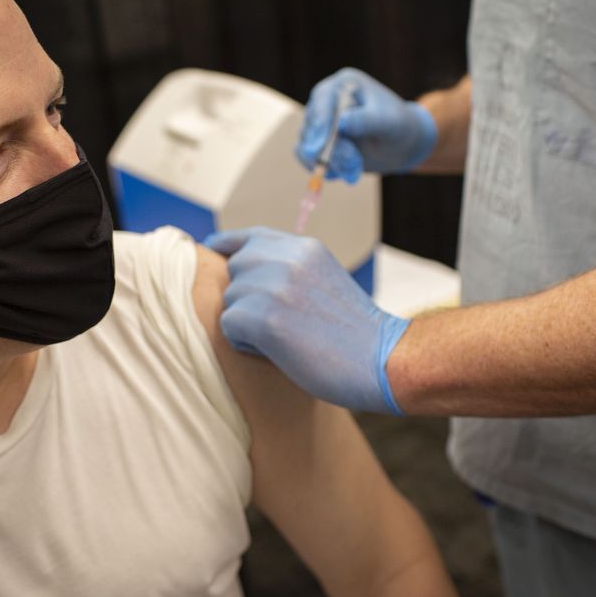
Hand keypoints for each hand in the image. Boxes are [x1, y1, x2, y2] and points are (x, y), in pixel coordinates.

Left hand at [204, 227, 409, 413]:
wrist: (383, 360)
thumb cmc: (354, 332)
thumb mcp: (324, 279)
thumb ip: (289, 266)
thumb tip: (241, 265)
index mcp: (305, 248)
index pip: (252, 236)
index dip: (229, 245)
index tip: (213, 249)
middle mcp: (287, 259)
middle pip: (235, 270)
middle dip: (245, 297)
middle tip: (277, 322)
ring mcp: (275, 286)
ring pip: (230, 299)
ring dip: (247, 323)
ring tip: (284, 338)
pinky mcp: (266, 319)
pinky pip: (229, 325)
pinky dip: (245, 342)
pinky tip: (275, 351)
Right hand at [297, 67, 436, 182]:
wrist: (401, 146)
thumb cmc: (398, 127)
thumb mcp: (389, 123)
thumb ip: (367, 121)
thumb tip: (342, 122)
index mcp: (343, 85)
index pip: (322, 99)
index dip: (319, 122)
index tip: (318, 147)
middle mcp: (327, 102)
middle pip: (312, 125)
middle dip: (328, 151)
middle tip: (350, 168)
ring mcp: (320, 124)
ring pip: (310, 146)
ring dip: (333, 163)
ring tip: (355, 171)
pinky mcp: (319, 144)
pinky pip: (310, 159)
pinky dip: (327, 170)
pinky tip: (346, 174)